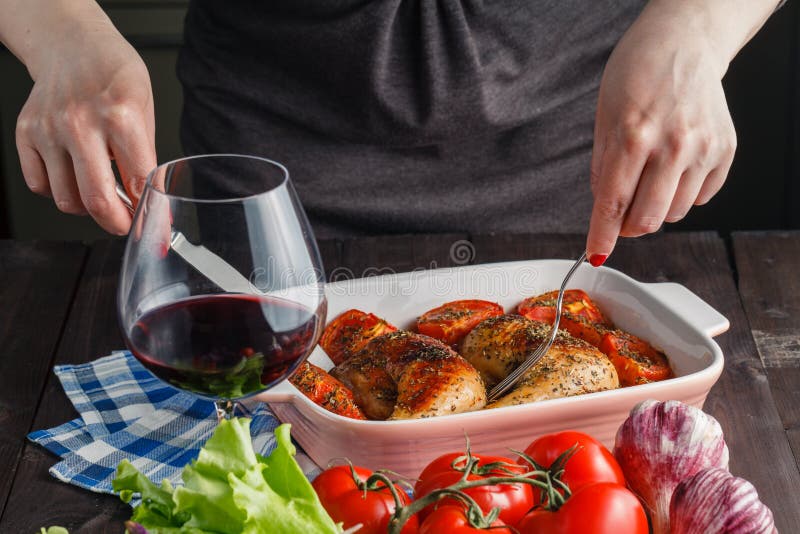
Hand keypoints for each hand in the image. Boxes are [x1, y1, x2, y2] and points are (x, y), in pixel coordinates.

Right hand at [14, 16, 154, 234]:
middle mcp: (80, 123)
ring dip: (86, 208)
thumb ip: (146, 157)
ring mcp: (48, 130)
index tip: (154, 222)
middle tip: (125, 224)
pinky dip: (57, 191)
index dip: (149, 210)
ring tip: (99, 193)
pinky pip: (39, 185)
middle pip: (96, 199)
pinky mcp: (25, 133)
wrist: (72, 45)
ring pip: (66, 199)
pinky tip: (72, 176)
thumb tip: (153, 200)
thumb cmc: (113, 75)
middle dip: (116, 223)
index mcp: (120, 116)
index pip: (137, 182)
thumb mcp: (146, 109)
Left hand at [585, 11, 735, 264]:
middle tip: (621, 211)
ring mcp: (704, 149)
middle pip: (647, 220)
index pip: (612, 202)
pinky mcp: (725, 151)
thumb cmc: (637, 75)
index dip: (602, 235)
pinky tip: (675, 166)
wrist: (684, 43)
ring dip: (655, 208)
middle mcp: (673, 145)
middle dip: (628, 225)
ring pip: (673, 214)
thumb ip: (603, 168)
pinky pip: (700, 198)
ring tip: (650, 175)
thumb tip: (605, 212)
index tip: (595, 254)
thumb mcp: (604, 118)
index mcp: (634, 136)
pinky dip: (682, 193)